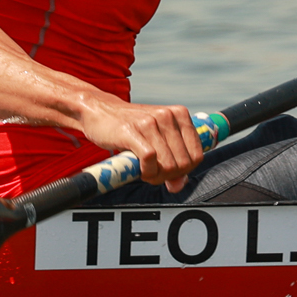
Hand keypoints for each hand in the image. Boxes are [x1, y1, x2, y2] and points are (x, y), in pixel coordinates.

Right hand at [75, 95, 207, 183]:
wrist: (99, 111)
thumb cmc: (130, 127)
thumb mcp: (156, 139)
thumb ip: (172, 160)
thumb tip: (179, 185)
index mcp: (180, 114)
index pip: (197, 155)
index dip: (185, 171)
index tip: (170, 172)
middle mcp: (168, 116)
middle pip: (183, 163)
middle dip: (169, 176)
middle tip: (154, 174)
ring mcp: (150, 122)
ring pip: (168, 164)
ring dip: (156, 176)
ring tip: (145, 171)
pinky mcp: (132, 131)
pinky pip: (150, 160)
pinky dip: (146, 172)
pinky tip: (139, 169)